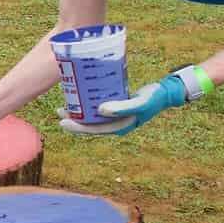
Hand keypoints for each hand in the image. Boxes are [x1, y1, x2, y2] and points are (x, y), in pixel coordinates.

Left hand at [60, 76, 188, 136]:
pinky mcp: (116, 106)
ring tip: (64, 106)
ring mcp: (116, 116)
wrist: (165, 92)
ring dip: (79, 113)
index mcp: (119, 127)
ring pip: (93, 116)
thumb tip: (100, 110)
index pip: (93, 130)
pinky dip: (88, 104)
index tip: (63, 122)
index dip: (77, 127)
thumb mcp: (138, 103)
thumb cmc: (153, 98)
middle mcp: (115, 123)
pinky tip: (80, 96)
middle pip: (90, 124)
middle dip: (74, 120)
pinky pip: (98, 108)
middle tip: (58, 112)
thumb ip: (121, 107)